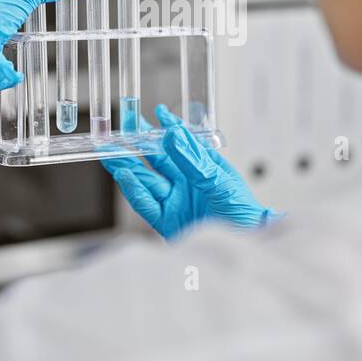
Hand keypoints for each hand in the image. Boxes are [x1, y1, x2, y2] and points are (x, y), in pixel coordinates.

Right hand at [102, 105, 281, 239]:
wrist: (249, 247)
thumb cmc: (246, 216)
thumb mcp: (221, 183)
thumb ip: (194, 161)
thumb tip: (175, 136)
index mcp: (204, 170)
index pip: (182, 144)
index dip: (168, 128)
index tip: (157, 113)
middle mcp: (188, 185)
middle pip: (157, 161)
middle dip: (137, 146)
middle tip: (120, 131)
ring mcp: (176, 203)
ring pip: (146, 180)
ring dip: (128, 166)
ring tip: (111, 152)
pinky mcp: (168, 223)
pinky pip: (146, 205)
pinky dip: (134, 190)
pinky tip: (125, 176)